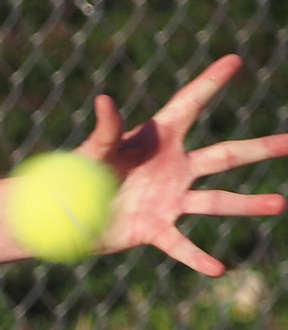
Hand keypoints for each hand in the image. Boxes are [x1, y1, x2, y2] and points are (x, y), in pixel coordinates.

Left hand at [79, 54, 287, 274]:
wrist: (64, 210)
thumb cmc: (77, 171)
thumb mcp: (94, 150)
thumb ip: (105, 130)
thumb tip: (104, 100)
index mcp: (158, 138)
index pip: (189, 104)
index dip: (210, 82)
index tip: (234, 60)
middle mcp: (174, 167)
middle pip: (226, 155)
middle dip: (260, 148)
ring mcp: (169, 199)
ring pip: (217, 201)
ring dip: (248, 204)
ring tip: (281, 204)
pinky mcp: (155, 228)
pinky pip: (181, 245)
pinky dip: (197, 258)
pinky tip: (218, 269)